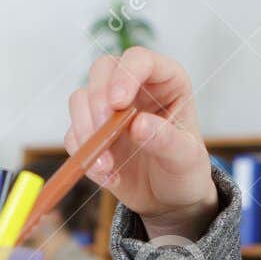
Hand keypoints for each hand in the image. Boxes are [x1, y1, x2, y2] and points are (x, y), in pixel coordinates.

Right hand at [66, 47, 218, 240]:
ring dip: (86, 130)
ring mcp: (109, 109)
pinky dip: (83, 155)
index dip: (126, 75)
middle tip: (103, 129)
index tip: (118, 103)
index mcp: (166, 82)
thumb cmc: (185, 171)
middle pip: (102, 70)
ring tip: (106, 165)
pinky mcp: (91, 133)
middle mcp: (135, 87)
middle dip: (97, 99)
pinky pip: (73, 135)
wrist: (169, 200)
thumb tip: (138, 125)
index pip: (140, 59)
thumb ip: (167, 140)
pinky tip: (107, 175)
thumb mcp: (187, 159)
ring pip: (80, 99)